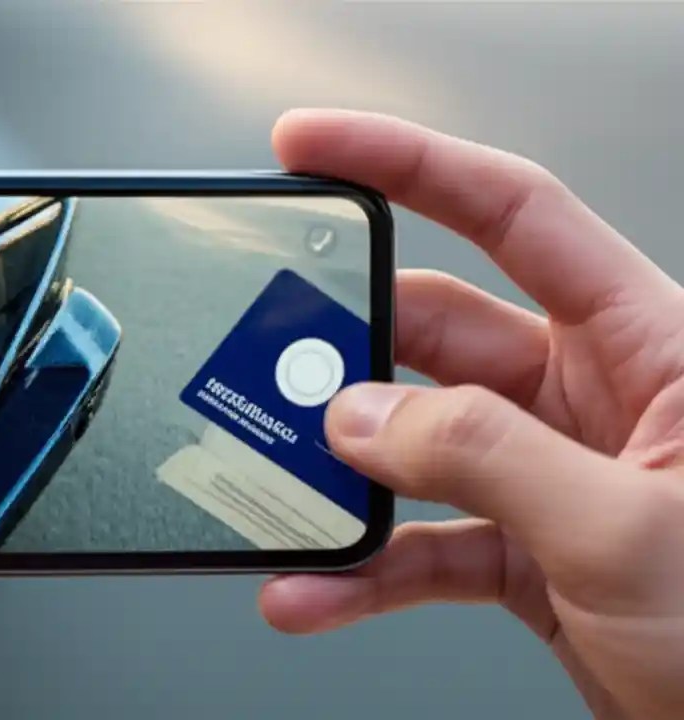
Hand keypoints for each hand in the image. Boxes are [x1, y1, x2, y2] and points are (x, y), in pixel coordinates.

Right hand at [259, 109, 683, 719]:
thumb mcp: (626, 531)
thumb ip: (485, 458)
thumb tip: (363, 417)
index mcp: (652, 345)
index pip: (512, 214)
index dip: (405, 165)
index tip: (312, 149)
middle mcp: (597, 397)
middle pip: (436, 333)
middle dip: (346, 349)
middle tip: (273, 361)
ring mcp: (553, 474)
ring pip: (414, 444)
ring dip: (341, 475)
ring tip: (281, 488)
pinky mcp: (527, 550)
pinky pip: (423, 541)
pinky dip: (363, 568)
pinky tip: (315, 587)